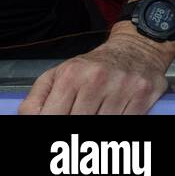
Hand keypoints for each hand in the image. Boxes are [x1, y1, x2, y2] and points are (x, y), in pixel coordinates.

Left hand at [19, 24, 172, 114]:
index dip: (53, 125)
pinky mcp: (143, 93)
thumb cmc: (94, 65)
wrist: (137, 45)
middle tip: (81, 116)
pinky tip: (114, 112)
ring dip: (99, 123)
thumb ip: (36, 100)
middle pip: (78, 123)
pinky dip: (119, 120)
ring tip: (97, 113)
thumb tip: (31, 120)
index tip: (60, 130)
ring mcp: (122, 86)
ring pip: (103, 125)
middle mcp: (97, 79)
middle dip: (77, 127)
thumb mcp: (58, 74)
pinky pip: (126, 121)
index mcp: (71, 75)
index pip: (52, 118)